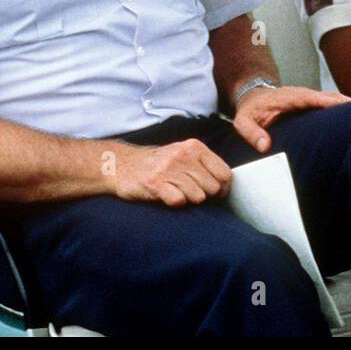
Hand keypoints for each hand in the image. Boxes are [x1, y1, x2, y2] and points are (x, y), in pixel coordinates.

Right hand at [114, 139, 232, 206]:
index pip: (225, 173)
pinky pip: (178, 201)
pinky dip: (176, 202)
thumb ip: (205, 164)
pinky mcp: (154, 184)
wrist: (123, 165)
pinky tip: (167, 196)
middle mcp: (183, 156)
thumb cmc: (160, 163)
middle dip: (206, 196)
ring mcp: (168, 169)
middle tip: (192, 193)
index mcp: (194, 147)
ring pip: (198, 197)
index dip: (222, 188)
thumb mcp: (184, 154)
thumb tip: (227, 184)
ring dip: (190, 200)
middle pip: (213, 188)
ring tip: (178, 193)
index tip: (214, 193)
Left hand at [233, 85, 350, 152]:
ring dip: (346, 105)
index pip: (310, 98)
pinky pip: (329, 104)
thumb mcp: (242, 121)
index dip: (327, 101)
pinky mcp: (311, 104)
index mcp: (287, 97)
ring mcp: (308, 98)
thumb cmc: (249, 110)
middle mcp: (301, 95)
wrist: (252, 97)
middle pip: (327, 96)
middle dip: (344, 102)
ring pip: (331, 99)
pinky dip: (342, 108)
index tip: (343, 104)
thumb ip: (251, 133)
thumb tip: (265, 146)